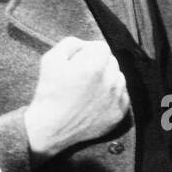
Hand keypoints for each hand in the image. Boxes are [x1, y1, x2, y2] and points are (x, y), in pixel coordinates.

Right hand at [24, 37, 128, 159]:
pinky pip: (122, 97)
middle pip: (112, 62)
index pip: (102, 47)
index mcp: (95, 66)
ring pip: (119, 79)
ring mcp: (117, 99)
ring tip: (90, 89)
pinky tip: (96, 101)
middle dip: (99, 64)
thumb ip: (71, 43)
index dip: (88, 51)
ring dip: (108, 79)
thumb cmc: (49, 92)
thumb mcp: (51, 58)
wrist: (50, 128)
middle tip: (82, 76)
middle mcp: (111, 81)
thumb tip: (85, 44)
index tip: (78, 61)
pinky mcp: (119, 114)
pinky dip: (112, 96)